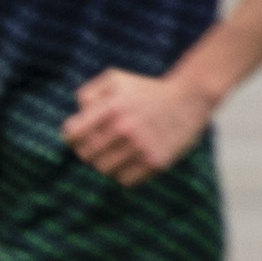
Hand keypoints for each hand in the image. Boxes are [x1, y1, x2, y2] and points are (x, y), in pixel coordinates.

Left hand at [62, 68, 211, 185]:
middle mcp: (126, 128)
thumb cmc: (146, 90)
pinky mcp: (156, 162)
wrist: (190, 98)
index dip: (71, 136)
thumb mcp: (115, 79)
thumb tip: (77, 117)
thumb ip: (88, 94)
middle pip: (86, 155)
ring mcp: (141, 147)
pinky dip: (121, 173)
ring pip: (103, 170)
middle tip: (96, 144)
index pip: (73, 134)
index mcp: (112, 108)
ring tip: (112, 152)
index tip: (78, 135)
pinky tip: (127, 161)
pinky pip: (124, 180)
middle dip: (85, 150)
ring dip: (103, 162)